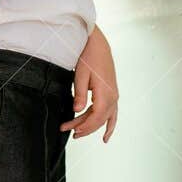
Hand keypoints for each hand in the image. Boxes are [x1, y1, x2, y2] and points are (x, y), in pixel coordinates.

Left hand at [61, 26, 117, 141]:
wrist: (98, 45)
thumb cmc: (89, 57)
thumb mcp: (80, 75)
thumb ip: (79, 94)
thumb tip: (77, 110)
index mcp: (105, 94)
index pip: (95, 118)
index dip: (84, 126)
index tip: (72, 129)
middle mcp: (113, 97)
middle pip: (99, 120)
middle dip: (84, 127)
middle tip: (68, 130)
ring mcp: (114, 95)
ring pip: (104, 118)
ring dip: (92, 126)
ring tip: (78, 133)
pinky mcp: (112, 93)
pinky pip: (112, 113)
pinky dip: (109, 125)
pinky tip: (106, 135)